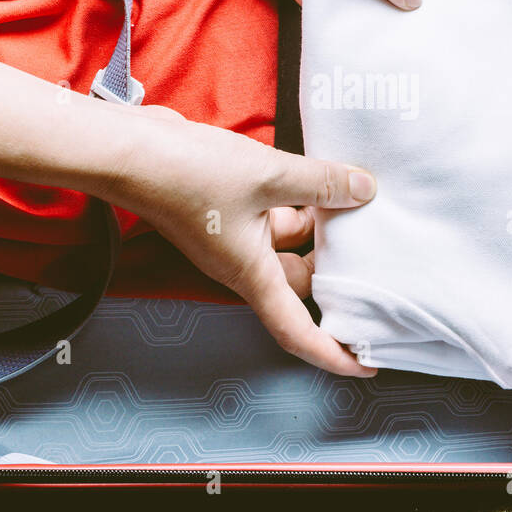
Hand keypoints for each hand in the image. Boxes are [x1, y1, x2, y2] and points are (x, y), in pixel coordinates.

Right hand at [100, 105, 376, 375]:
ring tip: (361, 200)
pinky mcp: (229, 209)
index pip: (297, 331)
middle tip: (381, 254)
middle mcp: (243, 264)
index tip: (369, 362)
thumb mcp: (268, 176)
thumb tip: (365, 188)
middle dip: (335, 273)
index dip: (334, 353)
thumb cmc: (188, 173)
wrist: (130, 150)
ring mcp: (234, 237)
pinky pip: (274, 217)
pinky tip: (324, 175)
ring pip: (289, 246)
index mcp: (252, 274)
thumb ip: (320, 184)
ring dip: (321, 228)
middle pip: (300, 284)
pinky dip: (300, 203)